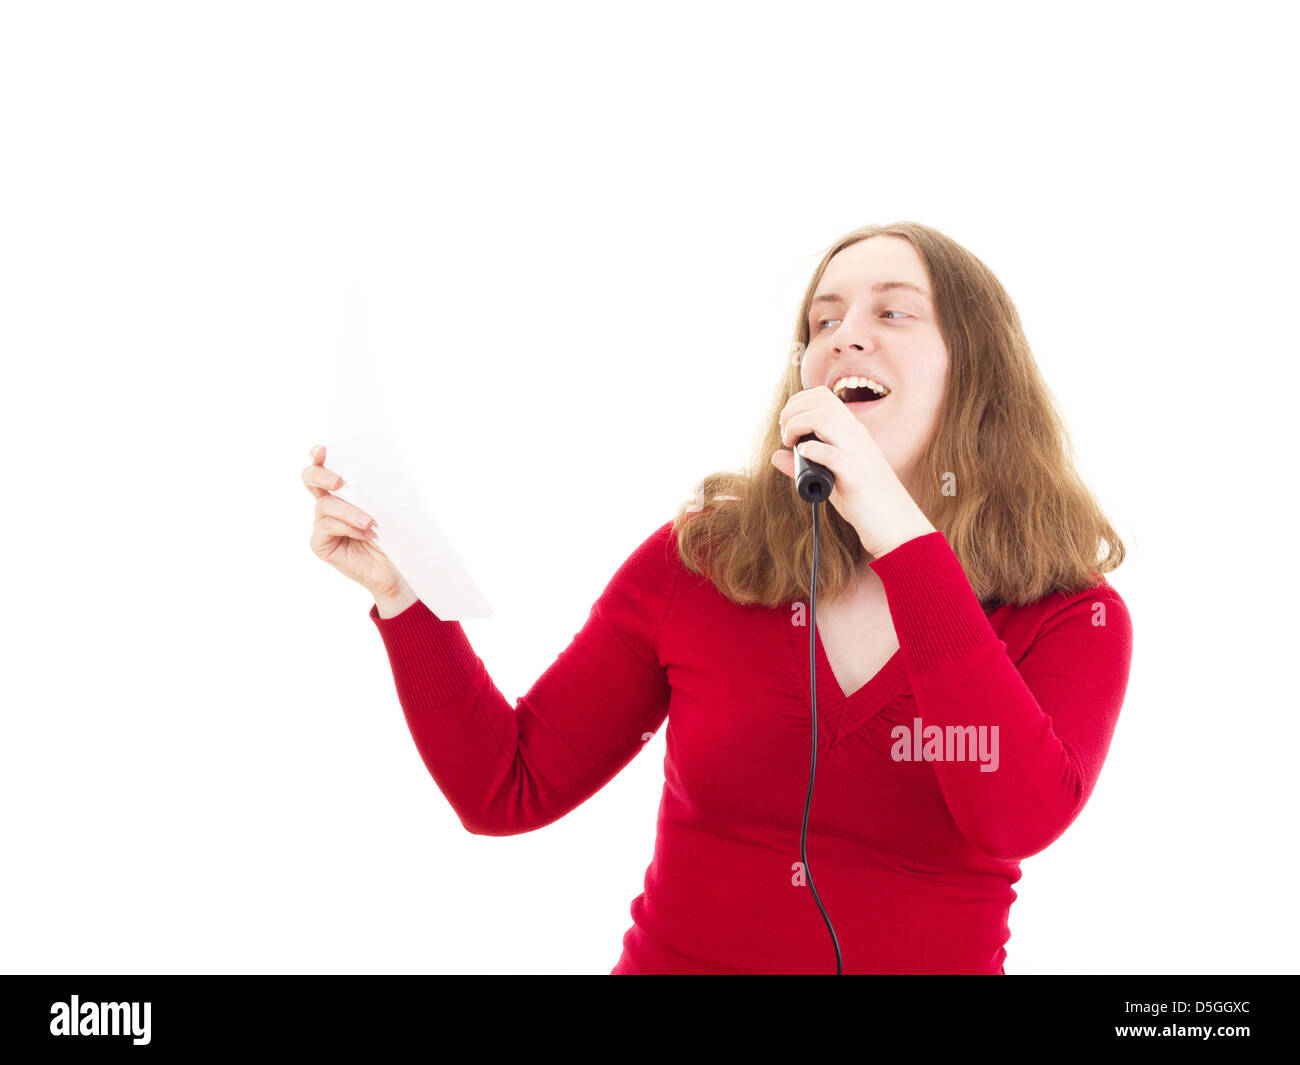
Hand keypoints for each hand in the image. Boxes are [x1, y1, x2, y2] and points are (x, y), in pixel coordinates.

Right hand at [302, 444, 408, 595]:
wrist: (399, 569)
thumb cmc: (395, 534)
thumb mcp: (388, 504)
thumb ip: (376, 487)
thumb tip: (378, 465)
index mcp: (343, 491)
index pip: (325, 466)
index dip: (319, 456)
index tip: (323, 450)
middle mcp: (328, 505)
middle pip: (310, 478)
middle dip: (321, 474)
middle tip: (339, 482)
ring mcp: (322, 524)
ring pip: (325, 505)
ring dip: (349, 511)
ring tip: (371, 522)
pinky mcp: (320, 544)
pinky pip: (325, 527)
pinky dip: (346, 528)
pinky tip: (365, 534)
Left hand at [771, 387, 934, 556]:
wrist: (895, 522)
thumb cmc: (864, 500)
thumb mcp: (830, 477)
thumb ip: (805, 465)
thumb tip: (776, 456)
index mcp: (852, 432)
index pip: (822, 396)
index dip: (797, 404)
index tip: (786, 426)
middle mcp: (856, 436)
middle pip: (820, 401)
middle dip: (792, 412)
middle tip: (785, 436)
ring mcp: (857, 454)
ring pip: (823, 419)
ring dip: (797, 426)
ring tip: (790, 444)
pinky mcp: (855, 476)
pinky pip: (831, 453)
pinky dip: (812, 451)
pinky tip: (805, 457)